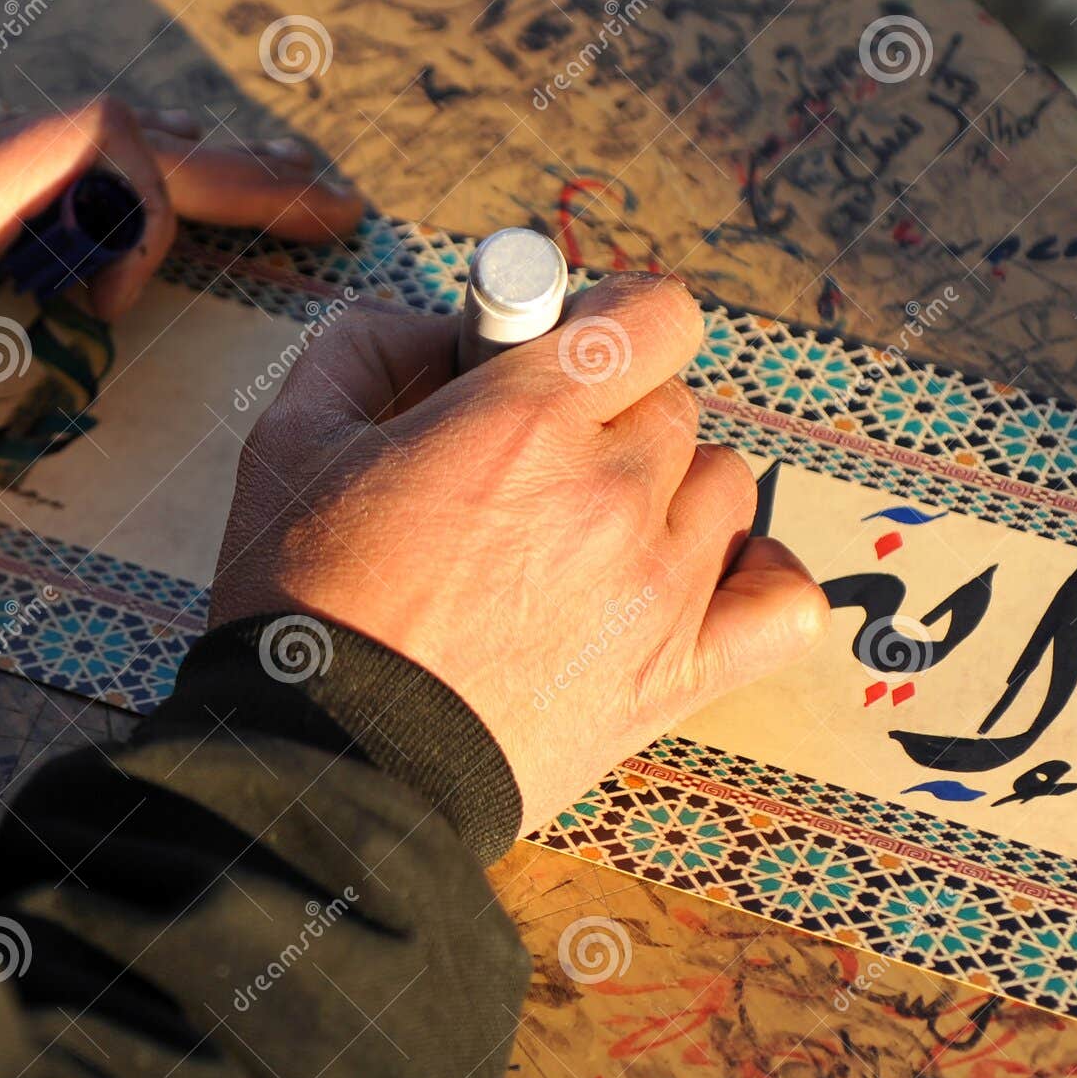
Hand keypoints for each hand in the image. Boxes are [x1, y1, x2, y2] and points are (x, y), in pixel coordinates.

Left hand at [0, 98, 362, 614]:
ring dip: (204, 163)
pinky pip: (76, 161)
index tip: (119, 305)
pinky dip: (145, 181)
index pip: (99, 145)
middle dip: (244, 170)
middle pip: (136, 131)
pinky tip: (169, 216)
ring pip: (110, 135)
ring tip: (288, 192)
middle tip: (337, 206)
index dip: (148, 210)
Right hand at [209, 274, 827, 834]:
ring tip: (598, 532)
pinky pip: (783, 605)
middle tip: (543, 463)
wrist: (329, 761)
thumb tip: (442, 328)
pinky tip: (708, 580)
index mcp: (525, 420)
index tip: (575, 350)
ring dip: (670, 493)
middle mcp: (610, 491)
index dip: (614, 321)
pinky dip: (761, 581)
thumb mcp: (293, 439)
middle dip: (613, 417)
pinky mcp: (674, 676)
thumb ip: (370, 347)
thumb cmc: (307, 606)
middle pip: (674, 406)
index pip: (653, 315)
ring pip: (725, 487)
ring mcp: (656, 588)